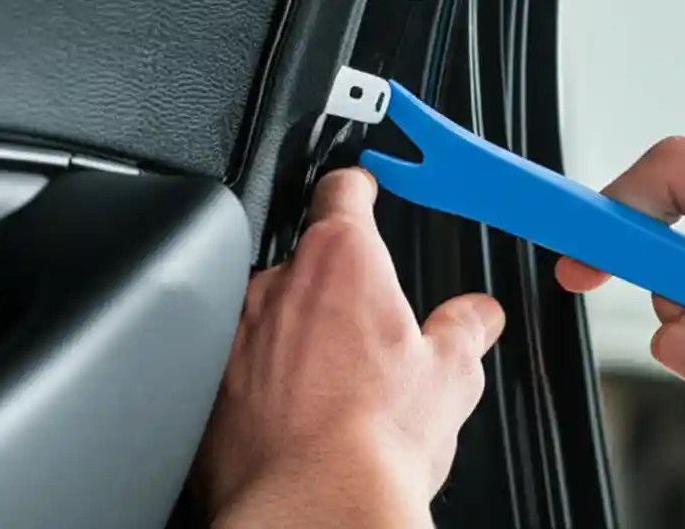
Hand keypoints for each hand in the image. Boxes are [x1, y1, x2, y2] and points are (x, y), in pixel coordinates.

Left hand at [196, 168, 504, 527]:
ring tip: (327, 388)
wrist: (312, 506)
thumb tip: (478, 315)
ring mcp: (234, 329)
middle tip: (362, 338)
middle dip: (331, 292)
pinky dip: (256, 378)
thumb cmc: (375, 442)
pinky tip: (289, 413)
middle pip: (306, 263)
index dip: (356, 186)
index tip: (360, 188)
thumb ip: (463, 329)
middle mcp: (277, 283)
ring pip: (267, 316)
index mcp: (342, 262)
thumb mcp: (449, 377)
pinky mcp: (205, 379)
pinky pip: (235, 363)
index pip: (342, 193)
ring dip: (291, 336)